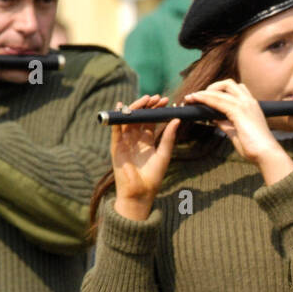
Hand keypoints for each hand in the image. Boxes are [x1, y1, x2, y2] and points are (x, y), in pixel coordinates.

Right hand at [111, 94, 179, 220]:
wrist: (140, 194)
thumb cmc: (153, 177)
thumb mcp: (164, 154)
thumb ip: (168, 137)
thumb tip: (177, 119)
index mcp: (146, 141)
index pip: (150, 121)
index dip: (156, 110)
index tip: (165, 100)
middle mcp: (135, 139)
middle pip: (139, 118)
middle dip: (147, 106)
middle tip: (156, 97)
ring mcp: (124, 142)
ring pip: (128, 120)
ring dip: (135, 108)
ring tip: (145, 99)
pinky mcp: (116, 147)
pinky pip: (115, 130)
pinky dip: (117, 118)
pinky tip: (121, 107)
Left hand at [182, 81, 292, 185]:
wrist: (266, 154)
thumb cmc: (254, 147)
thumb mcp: (236, 132)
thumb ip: (226, 123)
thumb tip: (214, 119)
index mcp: (250, 106)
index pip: (233, 91)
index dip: (217, 92)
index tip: (204, 98)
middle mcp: (249, 101)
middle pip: (228, 84)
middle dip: (212, 87)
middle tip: (199, 97)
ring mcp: (245, 105)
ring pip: (220, 91)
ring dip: (203, 94)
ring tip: (191, 98)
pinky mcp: (239, 111)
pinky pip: (218, 101)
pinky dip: (205, 100)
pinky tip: (197, 102)